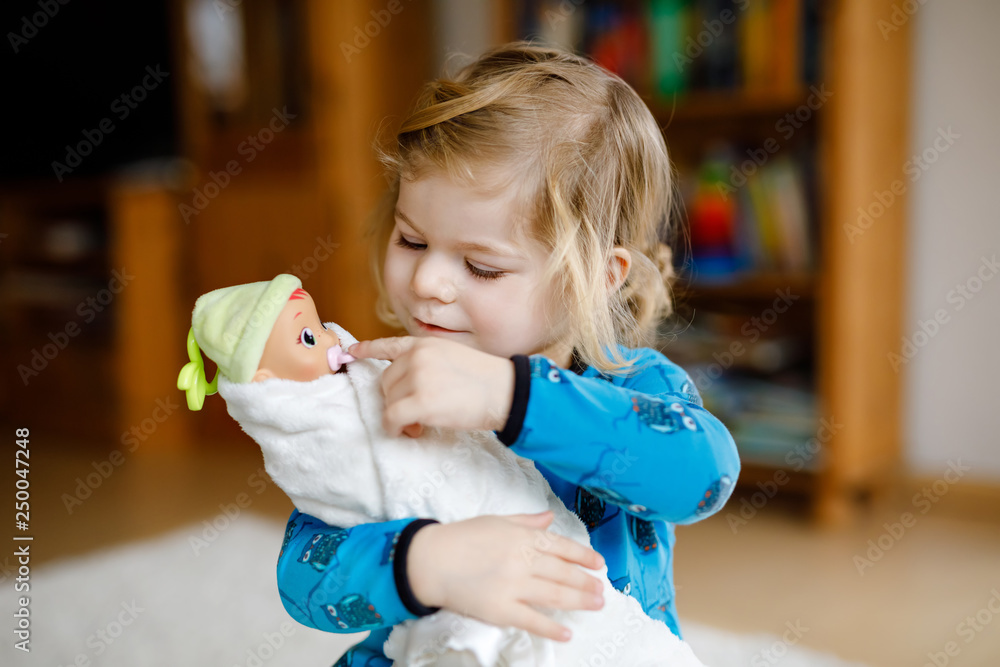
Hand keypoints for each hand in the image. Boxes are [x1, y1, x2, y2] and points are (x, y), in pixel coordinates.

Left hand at [348, 337, 514, 436]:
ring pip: (389, 401)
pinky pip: (392, 417)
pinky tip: (410, 431)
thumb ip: (429, 364)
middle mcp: (416, 357)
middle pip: (386, 381)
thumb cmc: (486, 380)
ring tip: (422, 422)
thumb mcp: (454, 357)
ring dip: (400, 415)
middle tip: (417, 414)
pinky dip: (395, 428)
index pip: (389, 345)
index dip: (367, 350)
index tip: (351, 353)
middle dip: (396, 399)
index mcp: (425, 344)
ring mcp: (417, 377)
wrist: (505, 391)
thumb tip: (409, 389)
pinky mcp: (420, 401)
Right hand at [406, 511, 605, 641]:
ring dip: (579, 601)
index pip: (562, 546)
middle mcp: (522, 559)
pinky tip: (567, 632)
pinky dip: (552, 628)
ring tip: (596, 605)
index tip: (599, 564)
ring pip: (555, 595)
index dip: (584, 556)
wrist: (430, 560)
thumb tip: (550, 518)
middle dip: (586, 582)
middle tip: (602, 590)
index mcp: (522, 536)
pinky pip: (532, 620)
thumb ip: (526, 521)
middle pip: (563, 573)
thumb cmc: (461, 538)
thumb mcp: (496, 521)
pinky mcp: (500, 609)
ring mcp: (513, 585)